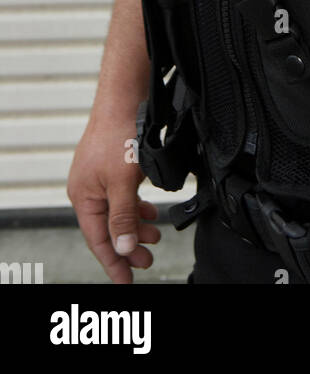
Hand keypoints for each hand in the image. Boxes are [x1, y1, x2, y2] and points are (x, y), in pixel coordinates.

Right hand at [67, 110, 161, 283]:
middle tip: (148, 261)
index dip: (114, 262)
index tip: (126, 282)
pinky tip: (151, 209)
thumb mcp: (122, 183)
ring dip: (137, 226)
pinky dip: (137, 206)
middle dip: (129, 246)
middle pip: (109, 228)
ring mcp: (100, 176)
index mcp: (83, 196)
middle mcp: (89, 188)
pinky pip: (124, 195)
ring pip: (119, 211)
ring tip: (155, 235)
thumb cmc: (119, 134)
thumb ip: (123, 217)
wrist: (126, 97)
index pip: (98, 240)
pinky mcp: (113, 164)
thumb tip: (124, 248)